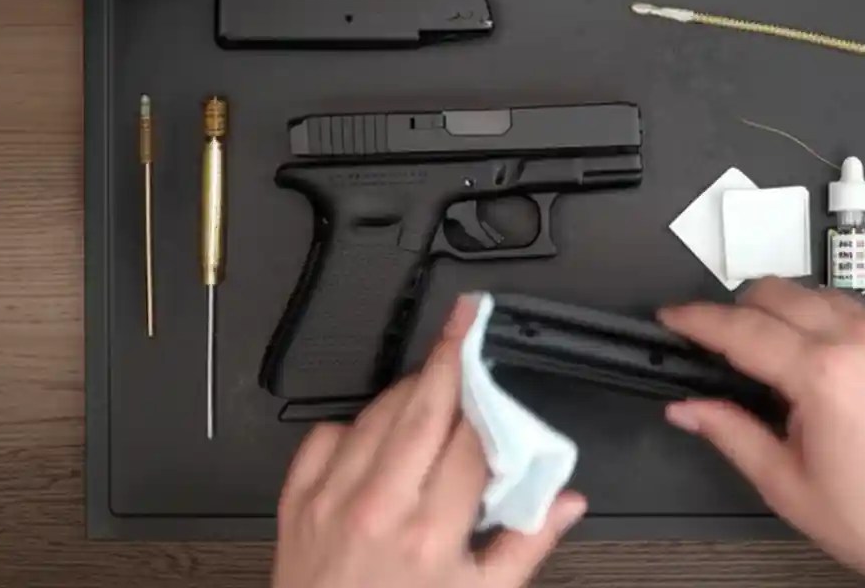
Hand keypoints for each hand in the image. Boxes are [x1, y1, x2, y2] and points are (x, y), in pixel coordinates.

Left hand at [272, 297, 586, 587]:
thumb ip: (526, 545)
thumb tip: (566, 502)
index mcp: (432, 533)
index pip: (472, 440)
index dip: (492, 401)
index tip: (502, 376)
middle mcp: (379, 507)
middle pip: (423, 407)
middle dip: (449, 355)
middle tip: (465, 317)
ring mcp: (332, 499)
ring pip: (375, 413)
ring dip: (407, 389)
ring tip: (431, 383)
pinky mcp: (297, 502)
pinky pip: (325, 435)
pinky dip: (353, 424)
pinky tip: (375, 437)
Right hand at [659, 278, 864, 587]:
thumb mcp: (788, 485)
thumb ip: (731, 434)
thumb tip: (689, 409)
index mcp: (824, 377)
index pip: (741, 328)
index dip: (696, 320)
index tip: (673, 318)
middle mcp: (861, 344)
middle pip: (776, 292)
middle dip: (735, 308)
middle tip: (714, 342)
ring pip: (816, 293)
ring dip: (781, 310)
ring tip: (767, 354)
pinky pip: (855, 311)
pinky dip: (823, 321)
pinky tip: (817, 359)